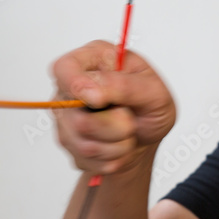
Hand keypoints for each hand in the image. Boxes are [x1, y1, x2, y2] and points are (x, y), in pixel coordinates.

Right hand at [52, 41, 175, 174]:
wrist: (148, 137)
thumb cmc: (151, 107)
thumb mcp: (154, 92)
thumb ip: (124, 86)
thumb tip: (91, 91)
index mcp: (93, 60)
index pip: (64, 69)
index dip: (75, 86)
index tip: (97, 101)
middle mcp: (73, 87)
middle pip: (74, 116)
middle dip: (113, 126)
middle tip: (131, 119)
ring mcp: (66, 116)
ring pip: (82, 142)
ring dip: (117, 144)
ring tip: (128, 133)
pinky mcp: (68, 142)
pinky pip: (86, 159)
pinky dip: (111, 158)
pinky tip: (117, 145)